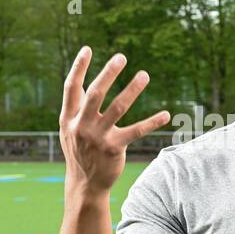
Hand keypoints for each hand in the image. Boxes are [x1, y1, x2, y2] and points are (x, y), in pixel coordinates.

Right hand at [59, 46, 168, 193]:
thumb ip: (75, 106)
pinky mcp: (114, 148)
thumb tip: (80, 79)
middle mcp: (81, 126)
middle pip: (95, 94)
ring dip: (132, 90)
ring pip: (118, 108)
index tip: (88, 49)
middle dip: (108, 74)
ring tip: (144, 75)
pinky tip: (166, 114)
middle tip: (121, 57)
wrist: (85, 184)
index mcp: (69, 118)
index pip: (71, 88)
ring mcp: (98, 137)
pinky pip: (136, 131)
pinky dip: (152, 122)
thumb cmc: (79, 150)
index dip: (78, 68)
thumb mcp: (69, 129)